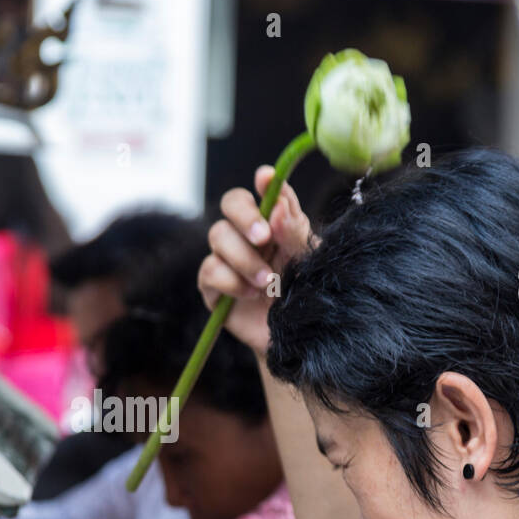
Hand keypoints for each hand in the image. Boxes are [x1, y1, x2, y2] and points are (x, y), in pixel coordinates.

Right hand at [198, 165, 312, 356]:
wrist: (295, 340)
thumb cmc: (306, 296)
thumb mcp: (309, 263)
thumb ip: (295, 232)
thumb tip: (277, 205)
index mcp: (277, 222)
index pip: (266, 191)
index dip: (264, 181)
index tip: (266, 178)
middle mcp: (248, 234)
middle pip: (231, 202)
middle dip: (244, 216)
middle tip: (263, 237)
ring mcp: (227, 258)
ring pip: (218, 236)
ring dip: (244, 259)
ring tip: (267, 282)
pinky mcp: (212, 285)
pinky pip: (210, 270)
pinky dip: (231, 282)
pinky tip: (251, 295)